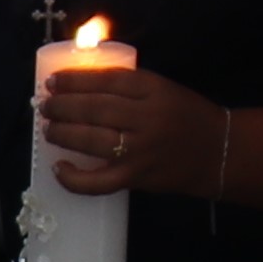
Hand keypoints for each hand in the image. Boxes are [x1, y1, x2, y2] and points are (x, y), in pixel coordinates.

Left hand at [37, 62, 228, 196]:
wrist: (218, 152)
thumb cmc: (188, 116)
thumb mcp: (164, 89)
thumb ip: (129, 86)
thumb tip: (81, 83)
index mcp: (155, 89)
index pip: (107, 80)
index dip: (76, 79)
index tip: (54, 81)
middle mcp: (147, 118)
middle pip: (95, 108)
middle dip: (63, 105)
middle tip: (45, 104)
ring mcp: (140, 150)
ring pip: (92, 140)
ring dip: (63, 132)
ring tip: (48, 127)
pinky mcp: (136, 178)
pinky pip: (98, 182)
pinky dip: (74, 177)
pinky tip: (59, 167)